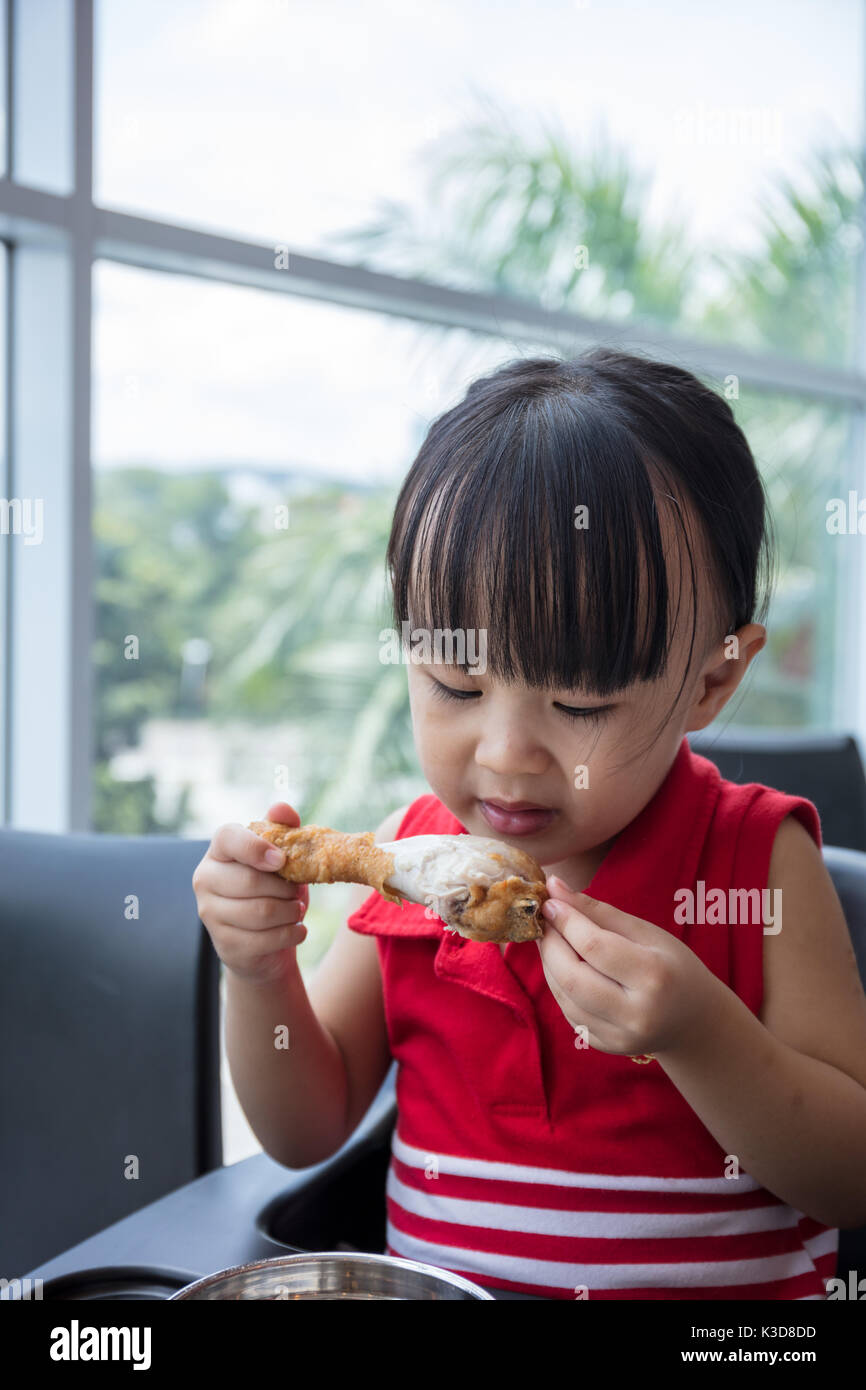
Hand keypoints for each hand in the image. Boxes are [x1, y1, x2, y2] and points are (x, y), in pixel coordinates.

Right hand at [192, 802, 309, 984]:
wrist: (265, 941)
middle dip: (286, 889)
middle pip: (251, 881)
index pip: (228, 837)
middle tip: (297, 893)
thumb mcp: (282, 858)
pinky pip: (265, 940)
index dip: (256, 847)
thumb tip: (282, 808)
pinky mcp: (223, 943)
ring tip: (297, 910)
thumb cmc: (273, 889)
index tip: (282, 860)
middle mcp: (205, 879)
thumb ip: (282, 830)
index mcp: (218, 851)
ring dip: (291, 912)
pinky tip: (297, 930)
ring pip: (261, 912)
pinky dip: (291, 934)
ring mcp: (209, 913)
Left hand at [536, 877, 714, 1056]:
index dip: (565, 921)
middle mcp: (637, 1013)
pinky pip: (568, 1013)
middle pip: (572, 976)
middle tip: (544, 920)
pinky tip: (564, 967)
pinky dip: (559, 986)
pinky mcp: (606, 1046)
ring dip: (549, 964)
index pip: (595, 946)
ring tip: (552, 940)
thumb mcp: (646, 933)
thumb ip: (599, 911)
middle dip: (550, 944)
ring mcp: (620, 1037)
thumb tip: (555, 887)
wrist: (694, 1020)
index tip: (550, 901)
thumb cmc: (672, 966)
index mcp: (654, 976)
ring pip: (564, 997)